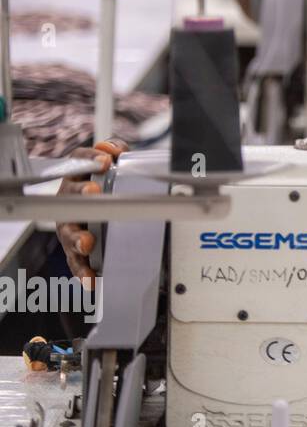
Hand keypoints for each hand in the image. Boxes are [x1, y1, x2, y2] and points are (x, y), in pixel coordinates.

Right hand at [54, 137, 127, 289]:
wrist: (108, 214)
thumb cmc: (107, 187)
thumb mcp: (115, 166)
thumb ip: (118, 152)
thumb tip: (115, 148)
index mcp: (77, 177)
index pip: (77, 161)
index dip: (89, 158)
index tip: (106, 160)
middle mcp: (68, 200)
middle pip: (69, 196)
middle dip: (80, 193)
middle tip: (93, 191)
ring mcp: (70, 225)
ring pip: (69, 232)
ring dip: (78, 236)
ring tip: (87, 242)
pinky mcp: (76, 248)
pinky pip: (76, 261)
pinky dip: (83, 271)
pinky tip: (91, 278)